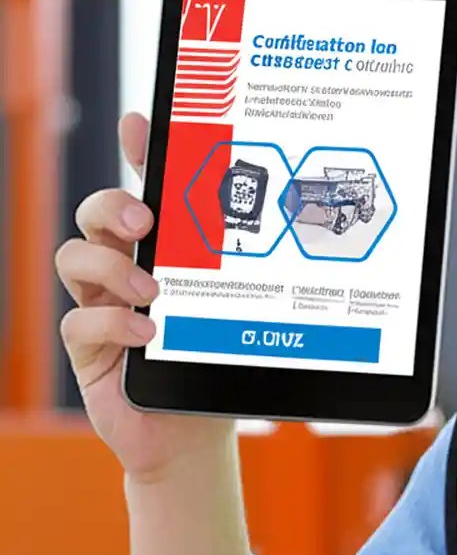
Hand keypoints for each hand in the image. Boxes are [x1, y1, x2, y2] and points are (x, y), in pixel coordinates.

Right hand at [55, 112, 234, 482]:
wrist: (194, 432)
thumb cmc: (215, 358)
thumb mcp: (234, 305)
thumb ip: (238, 267)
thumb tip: (284, 219)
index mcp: (162, 250)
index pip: (144, 188)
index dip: (136, 151)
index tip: (139, 122)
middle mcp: (124, 268)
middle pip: (95, 212)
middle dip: (113, 206)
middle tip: (147, 225)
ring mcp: (101, 304)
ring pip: (74, 255)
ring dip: (111, 267)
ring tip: (154, 292)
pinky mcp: (88, 347)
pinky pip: (78, 319)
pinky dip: (112, 322)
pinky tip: (148, 335)